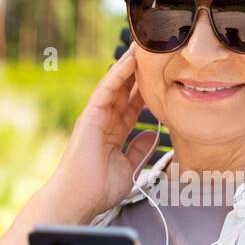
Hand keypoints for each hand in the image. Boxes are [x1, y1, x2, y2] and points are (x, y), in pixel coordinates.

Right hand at [40, 44, 159, 223]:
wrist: (80, 198)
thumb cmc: (100, 189)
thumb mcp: (130, 168)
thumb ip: (140, 150)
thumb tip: (153, 134)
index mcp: (114, 133)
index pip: (134, 107)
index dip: (148, 92)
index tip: (164, 77)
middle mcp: (105, 121)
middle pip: (126, 91)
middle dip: (141, 73)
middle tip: (157, 53)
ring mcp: (96, 116)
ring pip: (116, 85)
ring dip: (130, 65)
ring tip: (145, 45)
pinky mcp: (90, 115)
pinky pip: (106, 89)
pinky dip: (119, 74)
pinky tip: (131, 60)